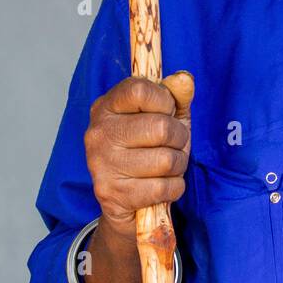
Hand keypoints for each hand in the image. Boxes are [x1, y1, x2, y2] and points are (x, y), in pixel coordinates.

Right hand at [84, 72, 194, 238]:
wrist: (124, 202)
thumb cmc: (146, 152)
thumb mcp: (163, 118)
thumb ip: (175, 97)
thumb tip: (184, 80)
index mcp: (107, 106)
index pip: (140, 90)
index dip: (165, 101)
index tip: (166, 112)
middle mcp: (98, 132)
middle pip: (161, 127)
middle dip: (179, 139)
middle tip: (172, 145)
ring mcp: (102, 164)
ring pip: (166, 160)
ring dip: (178, 166)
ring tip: (166, 167)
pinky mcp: (112, 193)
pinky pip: (164, 187)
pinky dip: (174, 188)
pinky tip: (161, 186)